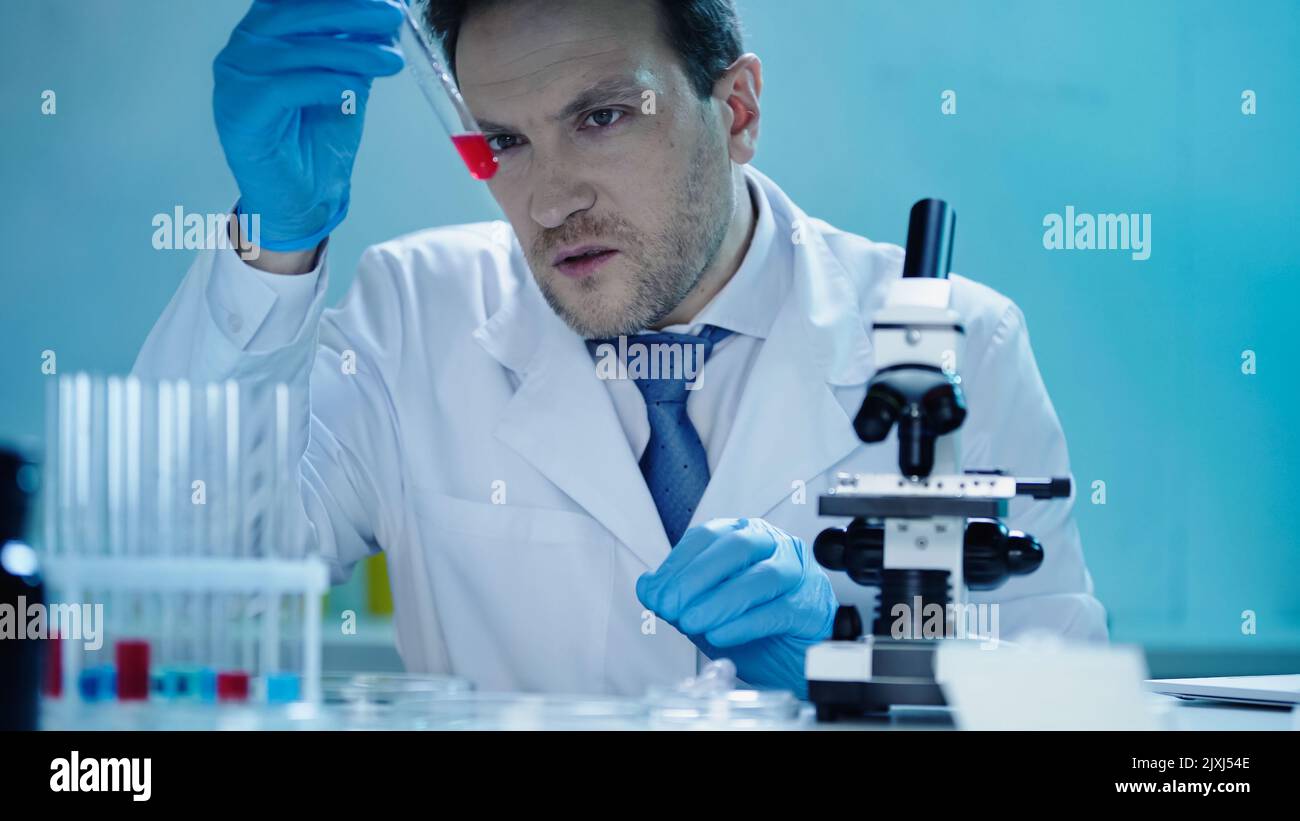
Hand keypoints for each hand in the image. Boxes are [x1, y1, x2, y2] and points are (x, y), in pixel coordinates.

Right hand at [213, 0, 404, 250]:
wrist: (303, 199)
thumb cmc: (318, 140)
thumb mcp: (345, 82)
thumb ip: (355, 48)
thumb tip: (386, 15)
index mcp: (265, 34)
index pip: (297, 0)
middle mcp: (243, 49)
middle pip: (295, 13)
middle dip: (350, 12)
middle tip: (393, 16)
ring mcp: (235, 79)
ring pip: (296, 50)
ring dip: (350, 51)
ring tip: (391, 60)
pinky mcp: (239, 111)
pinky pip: (285, 87)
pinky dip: (325, 83)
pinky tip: (355, 89)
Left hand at [636, 518, 836, 696]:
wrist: (796, 656)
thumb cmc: (755, 623)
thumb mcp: (706, 607)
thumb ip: (678, 595)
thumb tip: (648, 587)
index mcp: (744, 536)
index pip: (706, 536)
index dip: (677, 563)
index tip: (656, 593)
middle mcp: (773, 546)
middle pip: (737, 546)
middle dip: (696, 576)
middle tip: (670, 606)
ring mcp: (797, 574)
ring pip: (761, 576)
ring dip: (719, 601)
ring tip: (690, 623)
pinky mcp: (810, 607)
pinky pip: (779, 610)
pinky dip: (744, 623)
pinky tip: (720, 636)